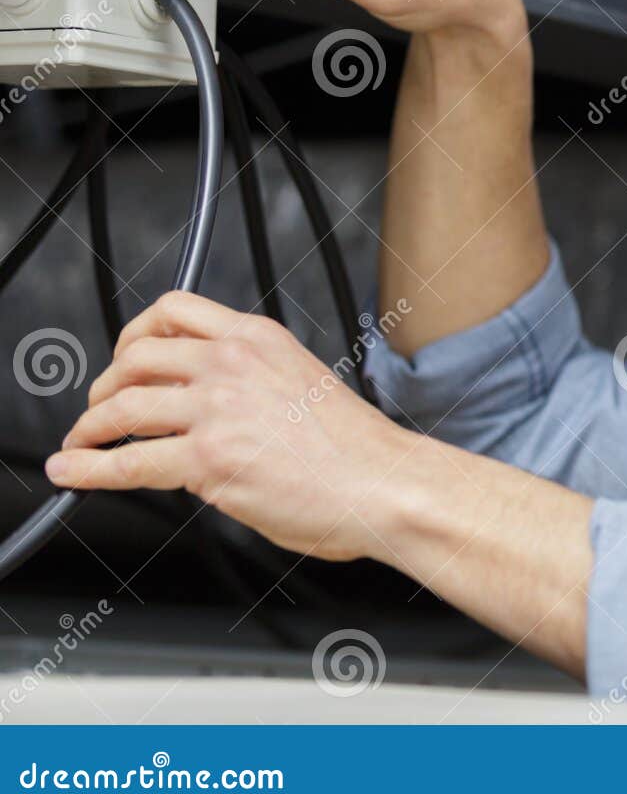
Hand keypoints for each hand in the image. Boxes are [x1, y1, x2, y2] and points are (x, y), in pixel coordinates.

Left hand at [46, 291, 420, 561]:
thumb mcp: (302, 380)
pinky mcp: (208, 459)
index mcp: (259, 338)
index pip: (174, 311)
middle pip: (135, 355)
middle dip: (105, 384)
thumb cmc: (358, 448)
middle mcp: (233, 364)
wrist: (384, 482)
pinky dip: (87, 469)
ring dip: (89, 427)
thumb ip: (250, 383)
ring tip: (80, 445)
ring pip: (121, 406)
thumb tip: (203, 409)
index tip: (126, 357)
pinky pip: (126, 462)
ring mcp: (218, 409)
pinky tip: (75, 473)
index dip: (134, 335)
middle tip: (100, 408)